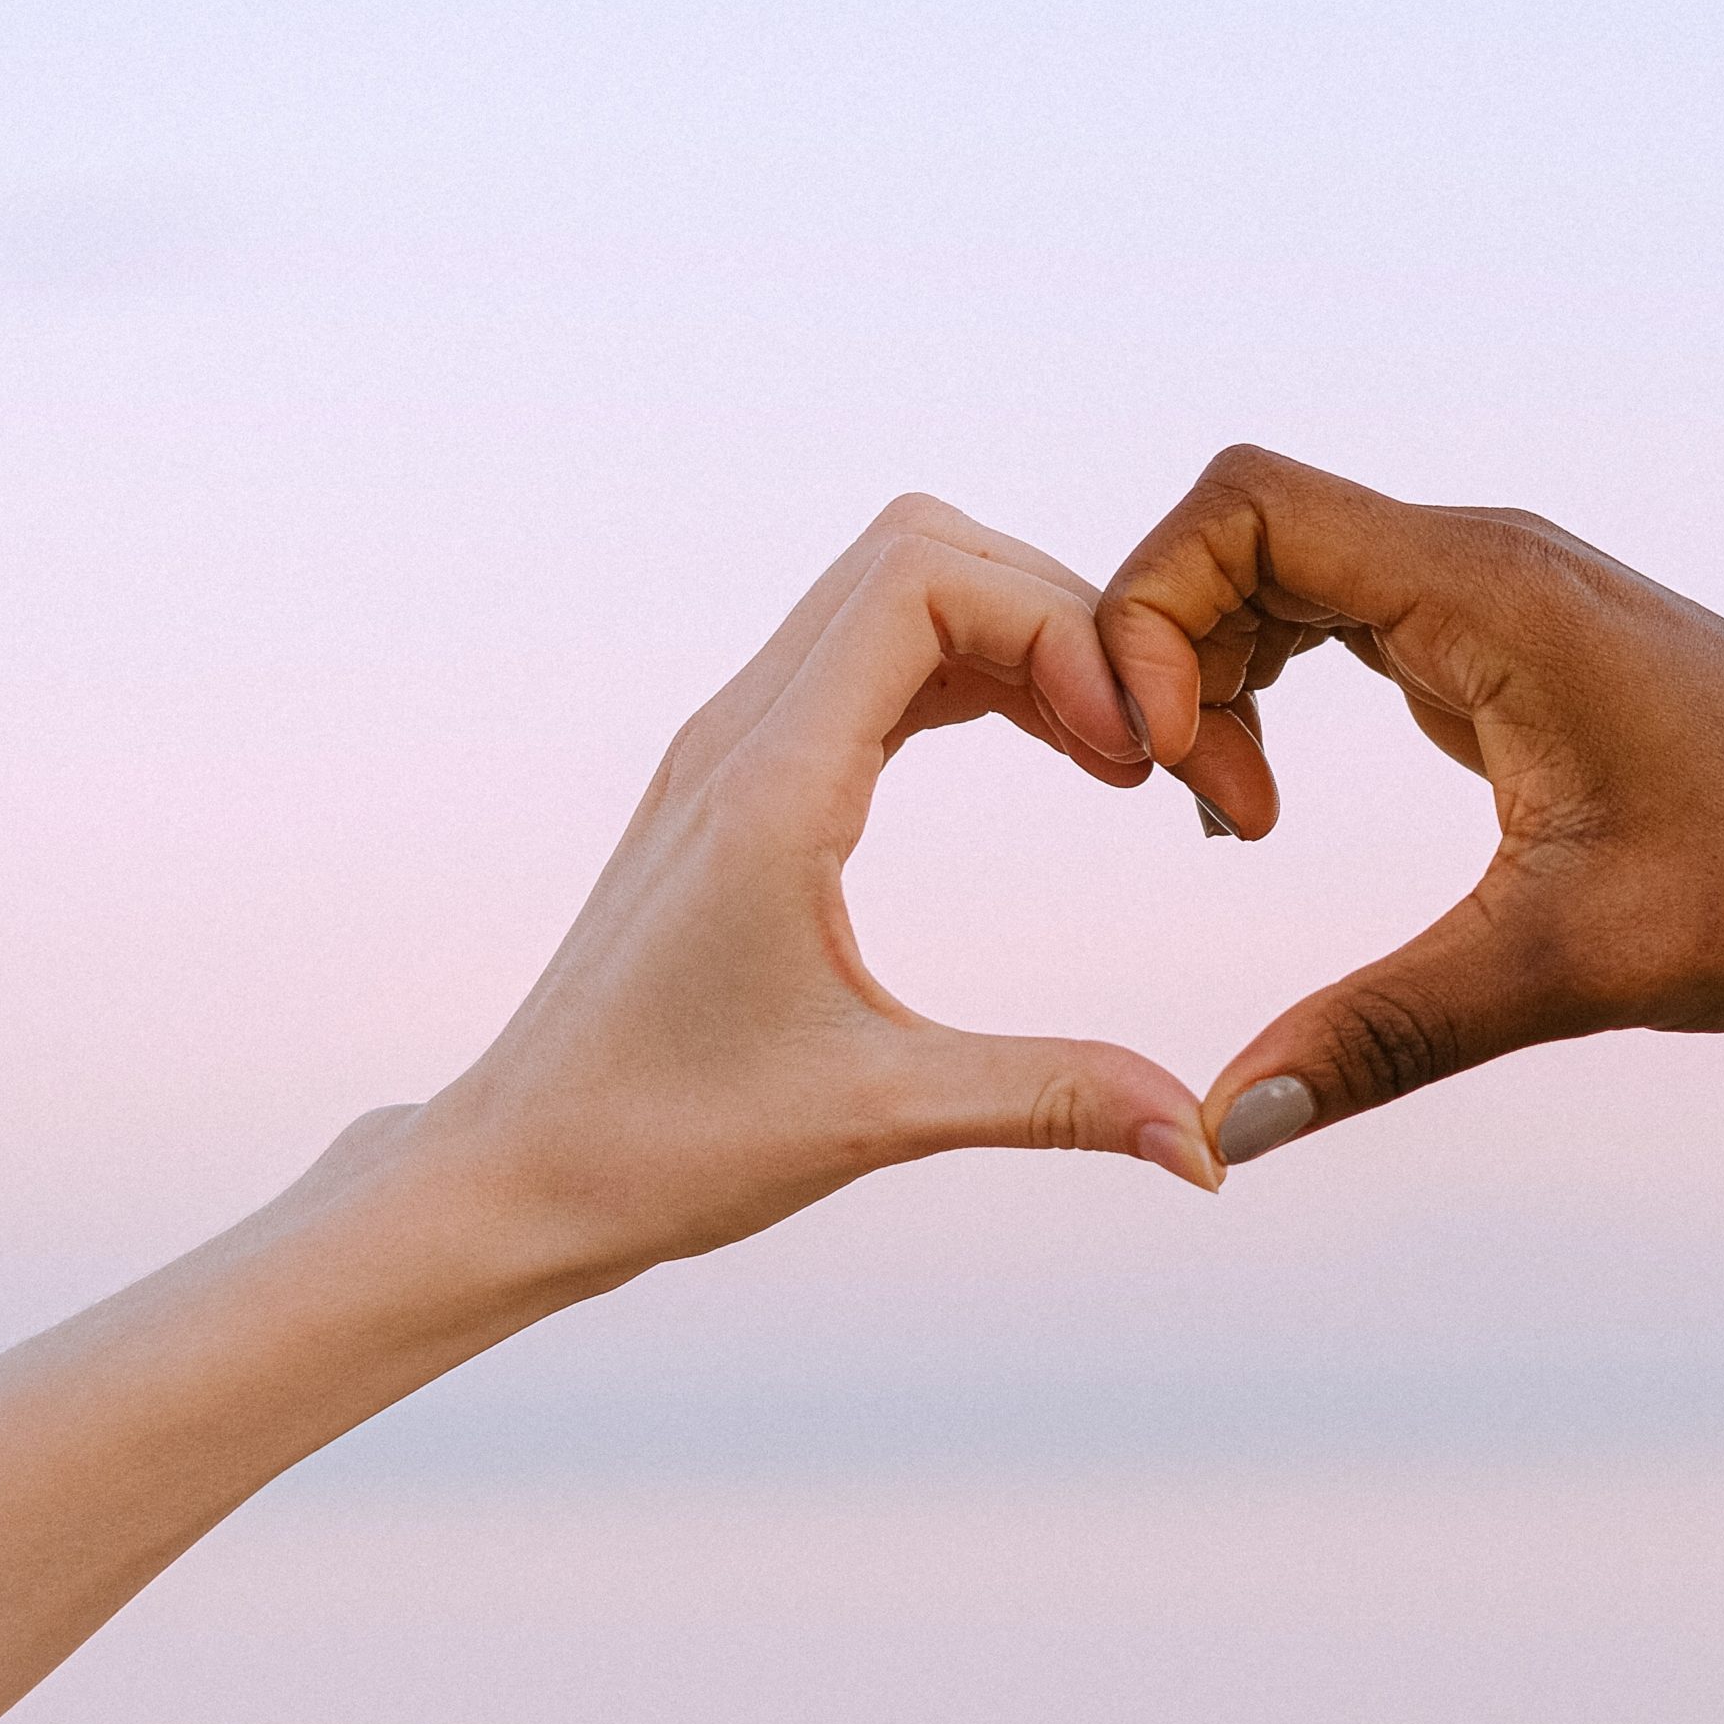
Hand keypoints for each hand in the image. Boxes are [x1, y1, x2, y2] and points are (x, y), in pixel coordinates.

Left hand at [424, 494, 1219, 1282]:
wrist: (516, 1172)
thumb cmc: (660, 1144)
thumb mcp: (877, 1115)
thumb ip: (1054, 1099)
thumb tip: (1207, 1143)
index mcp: (770, 784)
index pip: (926, 577)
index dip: (1061, 627)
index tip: (1138, 752)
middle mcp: (742, 732)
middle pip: (923, 551)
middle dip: (1065, 618)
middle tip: (1155, 748)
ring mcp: (735, 747)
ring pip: (898, 594)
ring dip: (1023, 642)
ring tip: (1120, 756)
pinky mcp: (743, 782)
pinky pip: (875, 662)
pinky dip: (976, 677)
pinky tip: (1047, 758)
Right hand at [1096, 446, 1723, 1159]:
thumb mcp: (1567, 966)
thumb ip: (1385, 1034)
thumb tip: (1231, 1128)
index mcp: (1491, 592)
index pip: (1246, 505)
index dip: (1154, 610)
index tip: (1166, 766)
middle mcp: (1487, 563)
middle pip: (1244, 534)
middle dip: (1172, 656)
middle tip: (1199, 809)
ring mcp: (1500, 598)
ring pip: (1288, 576)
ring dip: (1221, 679)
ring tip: (1242, 817)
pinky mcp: (1511, 646)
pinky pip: (1343, 622)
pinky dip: (1276, 693)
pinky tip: (1279, 807)